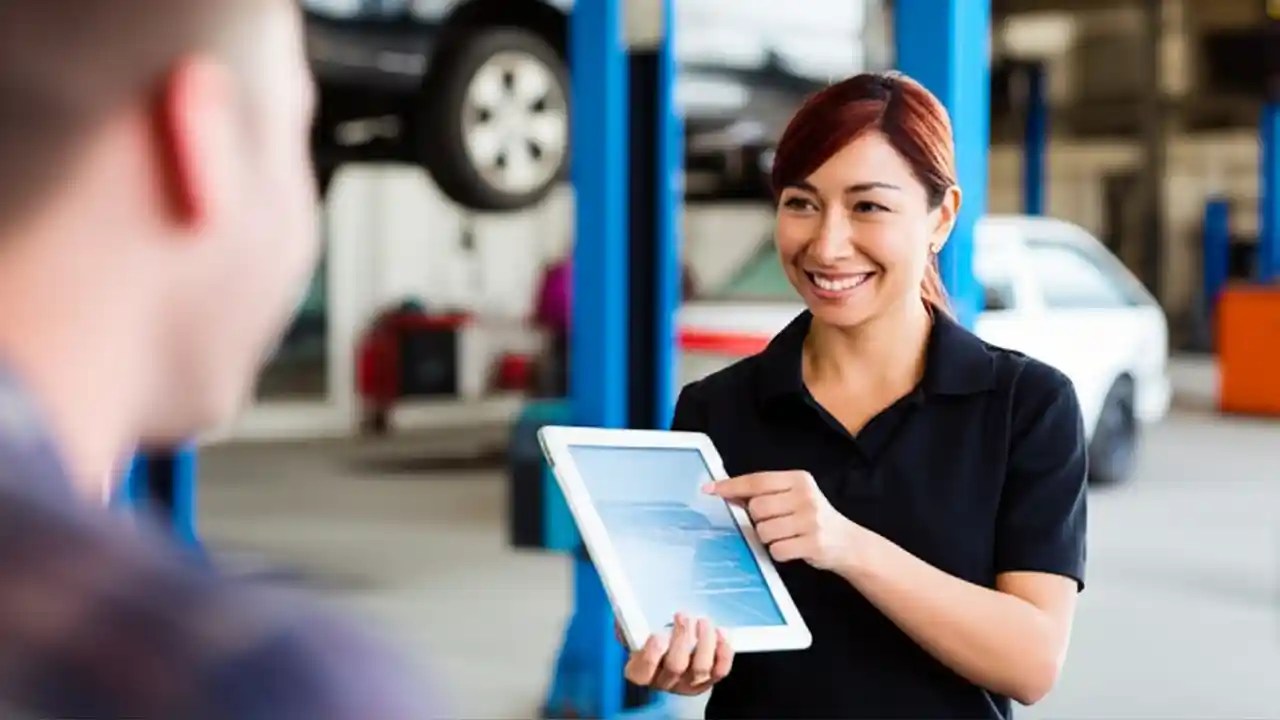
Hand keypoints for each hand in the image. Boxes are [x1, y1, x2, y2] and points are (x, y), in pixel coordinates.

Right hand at [622, 613, 733, 695]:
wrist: (671, 647)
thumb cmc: (649, 636)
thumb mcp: (633, 630)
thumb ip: (627, 624)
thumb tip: (625, 615)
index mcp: (640, 671)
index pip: (643, 672)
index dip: (651, 654)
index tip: (657, 634)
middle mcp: (664, 681)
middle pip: (675, 666)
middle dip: (682, 638)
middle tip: (683, 616)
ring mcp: (688, 683)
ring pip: (700, 668)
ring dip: (704, 641)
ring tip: (702, 621)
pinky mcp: (708, 680)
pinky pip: (720, 670)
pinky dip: (723, 652)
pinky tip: (719, 633)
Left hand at [706, 470, 858, 571]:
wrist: (848, 543)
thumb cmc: (813, 518)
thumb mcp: (794, 497)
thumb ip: (765, 493)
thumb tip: (727, 492)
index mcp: (799, 479)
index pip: (757, 481)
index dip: (731, 486)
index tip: (710, 489)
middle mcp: (806, 496)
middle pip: (757, 508)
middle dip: (758, 519)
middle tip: (774, 523)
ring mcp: (810, 520)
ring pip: (764, 531)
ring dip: (768, 538)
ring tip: (786, 536)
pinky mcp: (813, 543)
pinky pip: (777, 550)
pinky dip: (779, 553)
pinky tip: (792, 548)